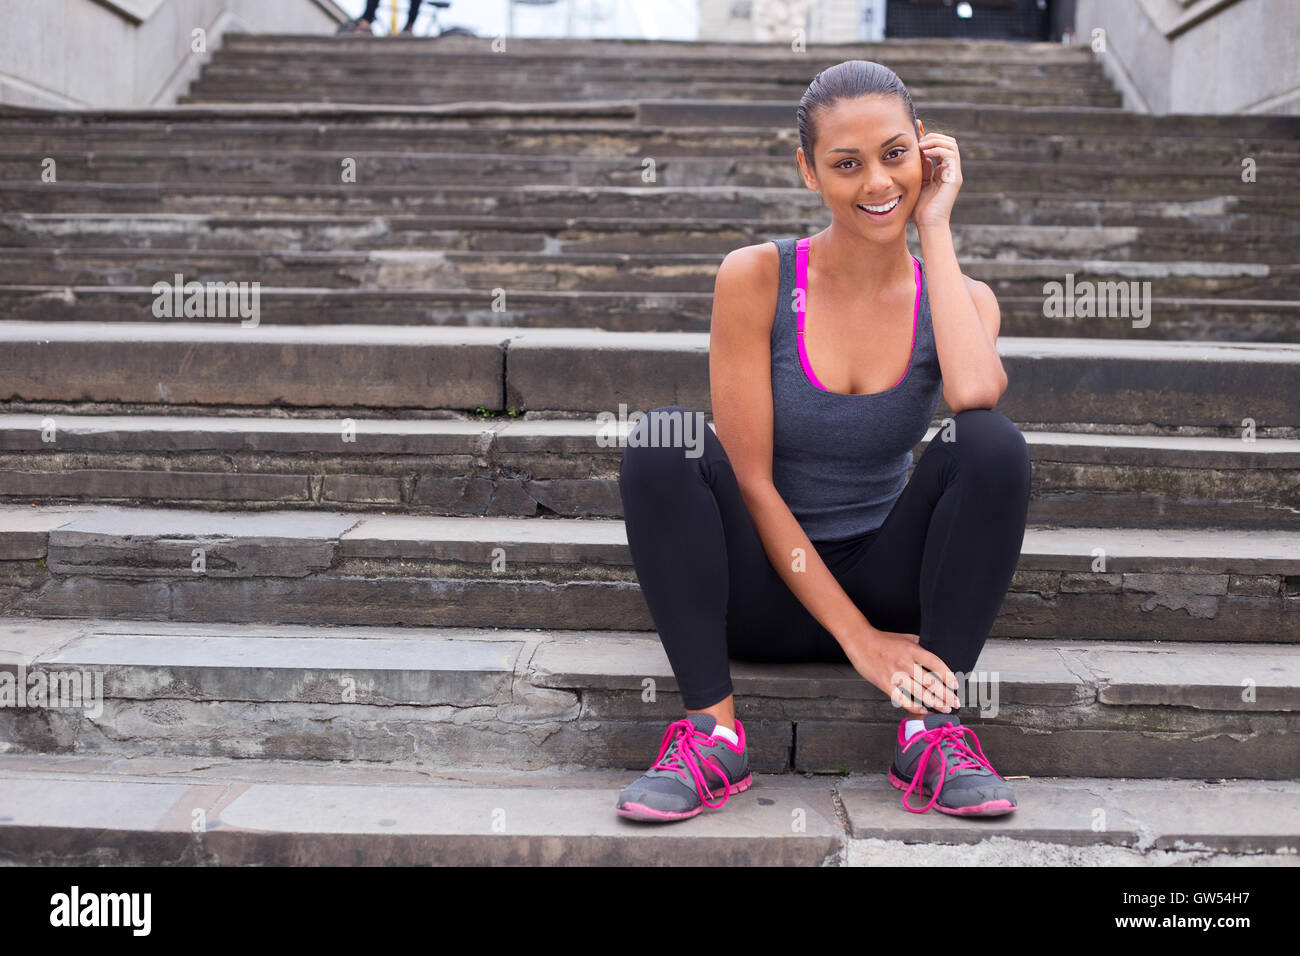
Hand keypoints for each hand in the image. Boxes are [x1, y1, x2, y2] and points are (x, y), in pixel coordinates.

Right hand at [841, 627, 959, 716]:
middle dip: (946, 694)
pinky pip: (903, 699)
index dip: (948, 676)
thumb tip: (938, 656)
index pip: (935, 664)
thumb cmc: (884, 640)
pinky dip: (915, 706)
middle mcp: (905, 662)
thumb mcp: (906, 638)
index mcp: (912, 649)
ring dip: (935, 703)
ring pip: (919, 693)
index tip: (956, 685)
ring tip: (945, 708)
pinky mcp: (884, 684)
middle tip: (955, 702)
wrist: (860, 641)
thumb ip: (922, 646)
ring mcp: (894, 674)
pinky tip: (923, 709)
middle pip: (930, 682)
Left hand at [910, 130, 961, 229]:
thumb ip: (921, 171)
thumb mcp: (918, 185)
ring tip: (921, 147)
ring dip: (935, 141)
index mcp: (943, 172)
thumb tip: (921, 156)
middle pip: (949, 142)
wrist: (928, 224)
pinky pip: (950, 154)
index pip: (941, 147)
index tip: (916, 142)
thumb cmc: (920, 210)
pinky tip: (925, 154)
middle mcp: (950, 171)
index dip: (930, 140)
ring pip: (951, 144)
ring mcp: (954, 174)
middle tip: (919, 142)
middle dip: (933, 137)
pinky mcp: (954, 178)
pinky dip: (937, 149)